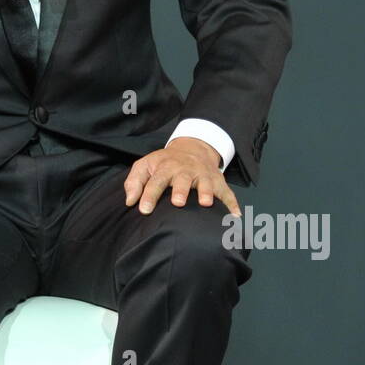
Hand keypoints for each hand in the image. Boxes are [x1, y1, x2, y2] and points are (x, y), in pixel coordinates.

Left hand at [124, 137, 241, 217]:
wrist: (192, 148)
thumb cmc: (164, 163)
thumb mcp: (145, 166)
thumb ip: (134, 182)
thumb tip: (130, 201)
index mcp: (166, 167)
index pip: (156, 181)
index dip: (149, 195)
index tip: (144, 210)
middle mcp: (185, 170)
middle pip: (182, 179)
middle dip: (181, 190)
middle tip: (178, 202)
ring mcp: (204, 175)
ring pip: (206, 183)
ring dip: (206, 192)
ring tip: (205, 203)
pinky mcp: (218, 181)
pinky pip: (227, 192)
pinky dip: (232, 203)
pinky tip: (234, 215)